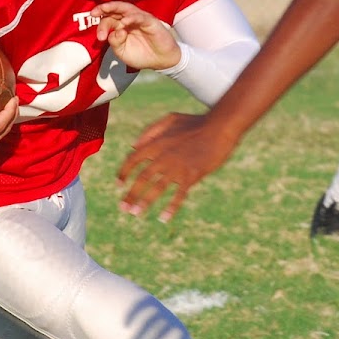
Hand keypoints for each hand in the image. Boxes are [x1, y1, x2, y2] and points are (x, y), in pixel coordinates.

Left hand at [91, 1, 180, 70]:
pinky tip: (124, 23)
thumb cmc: (142, 55)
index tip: (99, 37)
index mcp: (121, 25)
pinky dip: (131, 18)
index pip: (108, 19)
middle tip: (94, 13)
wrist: (161, 61)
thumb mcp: (122, 52)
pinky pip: (140, 16)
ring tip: (104, 9)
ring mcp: (140, 19)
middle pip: (115, 9)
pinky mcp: (150, 22)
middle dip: (103, 9)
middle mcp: (129, 20)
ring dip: (114, 7)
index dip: (101, 26)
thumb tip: (114, 32)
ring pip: (126, 8)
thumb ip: (115, 42)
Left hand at [117, 112, 237, 220]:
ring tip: (136, 214)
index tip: (118, 184)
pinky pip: (179, 195)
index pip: (133, 159)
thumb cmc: (196, 123)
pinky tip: (164, 218)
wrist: (220, 128)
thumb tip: (134, 146)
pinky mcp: (192, 175)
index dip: (124, 172)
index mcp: (157, 143)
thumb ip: (150, 131)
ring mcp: (178, 167)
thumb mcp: (170, 119)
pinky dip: (171, 208)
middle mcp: (164, 156)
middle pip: (142, 178)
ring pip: (157, 188)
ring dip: (145, 202)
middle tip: (123, 207)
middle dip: (131, 194)